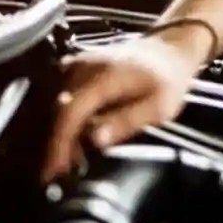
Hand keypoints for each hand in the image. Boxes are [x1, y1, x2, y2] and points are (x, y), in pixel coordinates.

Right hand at [40, 26, 209, 182]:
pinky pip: (57, 95)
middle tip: (59, 172)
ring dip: (57, 132)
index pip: (70, 112)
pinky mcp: (76, 66)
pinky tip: (71, 137)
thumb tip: (95, 140)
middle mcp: (85, 66)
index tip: (54, 170)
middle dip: (56, 143)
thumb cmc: (168, 80)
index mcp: (104, 76)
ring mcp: (78, 64)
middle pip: (57, 110)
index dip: (59, 143)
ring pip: (52, 103)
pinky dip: (60, 117)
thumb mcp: (159, 106)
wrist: (170, 50)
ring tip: (67, 159)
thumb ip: (126, 121)